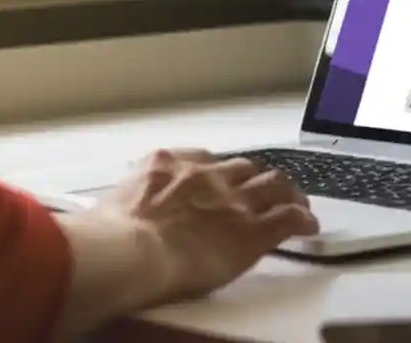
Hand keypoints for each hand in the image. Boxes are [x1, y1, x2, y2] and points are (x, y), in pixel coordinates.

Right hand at [54, 149, 317, 337]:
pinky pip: (288, 219)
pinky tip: (309, 225)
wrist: (130, 250)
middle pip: (241, 167)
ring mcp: (232, 201)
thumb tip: (101, 220)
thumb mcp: (107, 208)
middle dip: (254, 176)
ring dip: (286, 191)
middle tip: (263, 186)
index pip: (199, 159)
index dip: (214, 169)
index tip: (218, 176)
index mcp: (166, 166)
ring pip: (273, 185)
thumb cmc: (108, 237)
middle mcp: (204, 176)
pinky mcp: (252, 230)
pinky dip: (302, 219)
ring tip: (295, 199)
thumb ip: (117, 206)